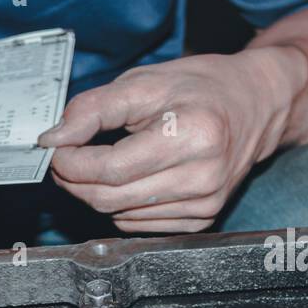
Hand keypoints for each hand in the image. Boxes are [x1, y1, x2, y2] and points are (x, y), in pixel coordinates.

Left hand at [38, 50, 295, 232]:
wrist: (255, 105)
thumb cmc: (198, 89)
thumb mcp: (143, 83)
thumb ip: (92, 110)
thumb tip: (53, 140)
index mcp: (193, 136)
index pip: (109, 170)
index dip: (71, 163)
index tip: (57, 149)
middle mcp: (203, 177)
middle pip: (109, 199)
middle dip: (76, 181)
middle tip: (67, 159)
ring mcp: (205, 205)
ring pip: (118, 216)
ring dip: (97, 193)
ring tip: (103, 162)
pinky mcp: (202, 221)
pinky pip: (137, 224)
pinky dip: (121, 205)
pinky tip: (132, 179)